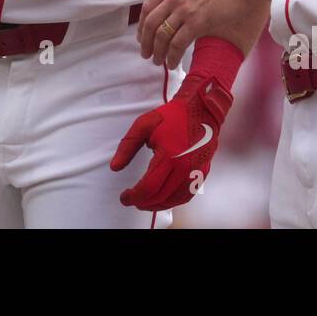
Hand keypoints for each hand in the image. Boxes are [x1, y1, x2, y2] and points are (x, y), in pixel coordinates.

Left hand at [110, 71, 233, 211]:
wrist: (201, 110)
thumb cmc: (172, 116)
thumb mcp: (143, 126)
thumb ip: (127, 147)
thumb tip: (115, 167)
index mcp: (169, 156)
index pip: (148, 188)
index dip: (134, 196)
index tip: (124, 197)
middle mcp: (184, 168)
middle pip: (160, 197)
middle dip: (142, 202)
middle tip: (131, 199)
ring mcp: (195, 173)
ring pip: (174, 200)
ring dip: (157, 205)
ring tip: (144, 201)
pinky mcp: (202, 174)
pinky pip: (186, 196)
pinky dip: (172, 201)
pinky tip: (162, 198)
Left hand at [140, 0, 262, 67]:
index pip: (147, 7)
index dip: (142, 25)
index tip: (142, 35)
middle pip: (150, 24)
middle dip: (146, 42)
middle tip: (146, 53)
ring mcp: (184, 10)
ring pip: (162, 36)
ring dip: (157, 52)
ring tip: (158, 61)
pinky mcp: (198, 22)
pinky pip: (178, 44)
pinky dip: (172, 56)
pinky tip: (172, 63)